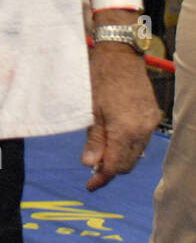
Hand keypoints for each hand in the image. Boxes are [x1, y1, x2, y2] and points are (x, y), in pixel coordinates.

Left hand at [81, 42, 160, 190]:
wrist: (120, 56)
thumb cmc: (99, 78)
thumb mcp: (90, 109)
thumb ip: (94, 139)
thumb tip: (90, 165)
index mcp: (125, 129)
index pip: (116, 165)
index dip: (102, 178)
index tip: (90, 186)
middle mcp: (143, 130)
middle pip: (128, 162)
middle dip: (110, 170)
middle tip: (91, 171)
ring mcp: (150, 123)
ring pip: (136, 152)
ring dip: (119, 157)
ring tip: (100, 155)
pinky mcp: (153, 116)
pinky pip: (141, 139)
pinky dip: (127, 144)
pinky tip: (113, 140)